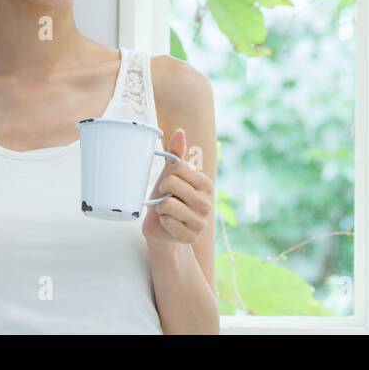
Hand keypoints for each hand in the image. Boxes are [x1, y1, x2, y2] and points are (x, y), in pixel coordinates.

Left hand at [142, 129, 213, 246]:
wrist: (161, 227)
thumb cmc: (166, 197)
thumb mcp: (170, 174)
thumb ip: (176, 154)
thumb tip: (180, 132)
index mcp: (206, 183)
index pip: (178, 167)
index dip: (167, 174)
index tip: (170, 184)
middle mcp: (207, 202)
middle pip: (171, 183)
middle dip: (161, 190)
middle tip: (166, 198)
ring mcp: (201, 221)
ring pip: (168, 204)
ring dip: (160, 207)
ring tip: (166, 211)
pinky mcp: (191, 237)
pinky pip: (167, 222)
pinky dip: (162, 222)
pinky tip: (168, 224)